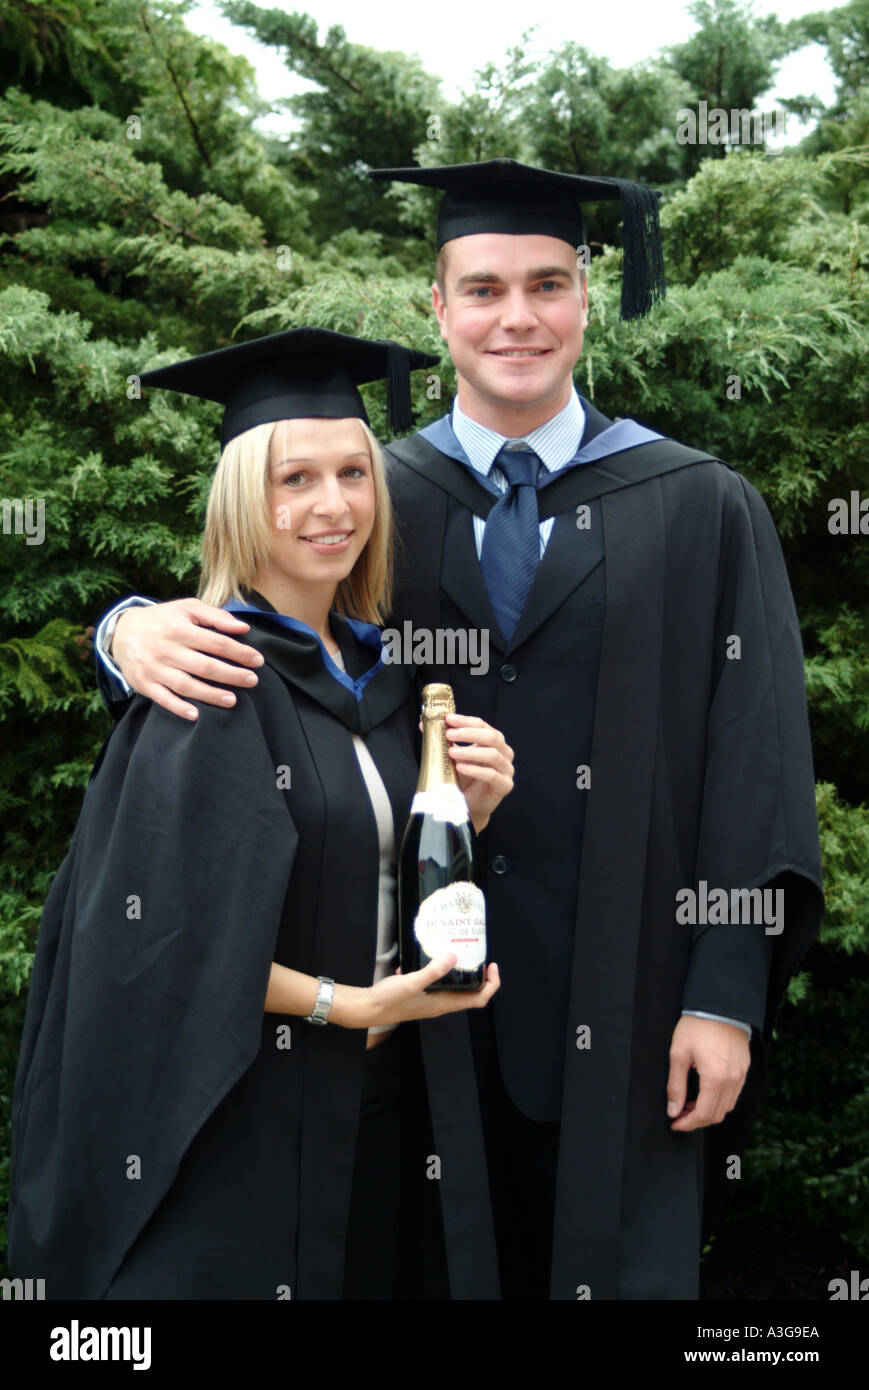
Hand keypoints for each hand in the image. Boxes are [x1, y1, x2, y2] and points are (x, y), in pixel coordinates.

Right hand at [113, 599, 263, 718]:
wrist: (122, 631)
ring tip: (233, 700)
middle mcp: (166, 649)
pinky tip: (196, 715)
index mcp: (179, 628)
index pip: (216, 643)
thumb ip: (216, 616)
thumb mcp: (187, 608)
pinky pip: (163, 699)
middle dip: (232, 675)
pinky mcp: (144, 684)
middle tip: (252, 681)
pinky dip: (179, 708)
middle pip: (205, 666)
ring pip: (186, 685)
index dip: (240, 652)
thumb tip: (243, 627)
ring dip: (211, 695)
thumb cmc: (164, 619)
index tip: (258, 661)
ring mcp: (154, 668)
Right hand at [331, 955, 499, 1028]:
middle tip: (478, 957)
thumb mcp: (412, 982)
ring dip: (461, 975)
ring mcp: (430, 1002)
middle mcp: (441, 1006)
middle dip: (479, 977)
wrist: (367, 1009)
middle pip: (470, 995)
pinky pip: (438, 986)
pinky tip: (428, 958)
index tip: (491, 965)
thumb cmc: (390, 999)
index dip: (491, 984)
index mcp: (444, 1004)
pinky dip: (440, 973)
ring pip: (454, 990)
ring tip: (460, 954)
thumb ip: (433, 971)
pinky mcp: (420, 997)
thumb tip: (453, 956)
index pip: (479, 999)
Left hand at [444, 713, 513, 832]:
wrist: (468, 806)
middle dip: (468, 733)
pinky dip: (475, 769)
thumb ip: (443, 741)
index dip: (465, 721)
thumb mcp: (452, 757)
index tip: (448, 719)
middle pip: (491, 737)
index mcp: (494, 742)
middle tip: (449, 734)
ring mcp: (506, 769)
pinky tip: (460, 767)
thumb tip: (424, 724)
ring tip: (451, 752)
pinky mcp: (505, 785)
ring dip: (470, 751)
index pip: (482, 725)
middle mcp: (504, 753)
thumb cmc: (463, 780)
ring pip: (492, 755)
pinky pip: (491, 775)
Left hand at [666, 1015, 750, 1131]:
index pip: (703, 1114)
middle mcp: (732, 1081)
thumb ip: (675, 1085)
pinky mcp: (744, 1068)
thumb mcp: (679, 1054)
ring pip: (727, 1106)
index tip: (675, 1123)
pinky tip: (706, 1092)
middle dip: (697, 1120)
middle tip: (680, 1114)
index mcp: (715, 1079)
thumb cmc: (697, 1026)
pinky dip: (720, 1100)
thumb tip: (673, 1110)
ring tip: (690, 1104)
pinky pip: (734, 1094)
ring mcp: (741, 1075)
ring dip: (709, 1111)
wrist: (720, 1004)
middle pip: (717, 1114)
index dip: (688, 1124)